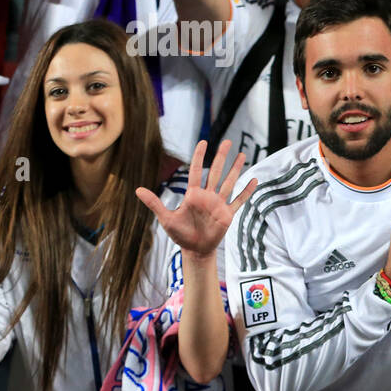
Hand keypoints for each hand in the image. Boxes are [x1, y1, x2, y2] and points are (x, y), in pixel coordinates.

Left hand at [136, 140, 256, 258]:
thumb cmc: (180, 234)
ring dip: (235, 169)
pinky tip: (254, 180)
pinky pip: (239, 200)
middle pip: (215, 172)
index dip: (199, 157)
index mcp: (193, 195)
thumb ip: (155, 203)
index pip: (195, 171)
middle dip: (221, 156)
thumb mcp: (166, 218)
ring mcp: (219, 204)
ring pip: (229, 182)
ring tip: (242, 155)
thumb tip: (137, 190)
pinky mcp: (227, 214)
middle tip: (227, 141)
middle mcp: (207, 196)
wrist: (194, 249)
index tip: (203, 142)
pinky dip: (246, 191)